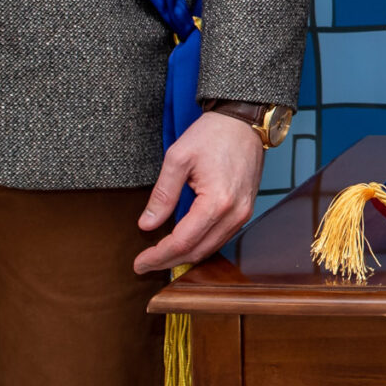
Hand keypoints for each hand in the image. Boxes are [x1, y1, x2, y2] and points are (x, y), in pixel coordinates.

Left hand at [134, 111, 263, 273]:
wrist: (243, 121)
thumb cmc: (213, 134)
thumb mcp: (178, 158)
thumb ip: (162, 195)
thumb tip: (146, 225)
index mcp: (217, 202)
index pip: (183, 242)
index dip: (159, 256)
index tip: (139, 262)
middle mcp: (235, 213)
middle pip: (198, 251)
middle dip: (169, 261)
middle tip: (145, 264)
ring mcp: (243, 213)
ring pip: (211, 249)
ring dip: (185, 257)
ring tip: (160, 257)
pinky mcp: (245, 210)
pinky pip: (222, 237)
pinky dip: (201, 246)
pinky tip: (185, 243)